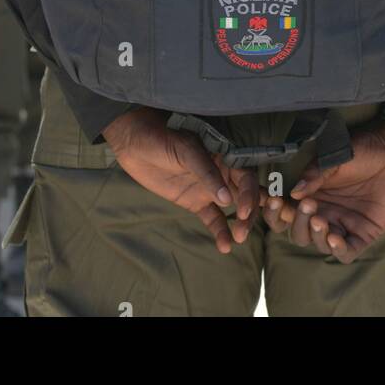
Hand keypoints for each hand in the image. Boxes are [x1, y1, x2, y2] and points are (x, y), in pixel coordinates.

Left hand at [103, 108, 258, 254]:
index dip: (249, 194)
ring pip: (232, 208)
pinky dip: (220, 232)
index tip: (242, 211)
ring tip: (238, 239)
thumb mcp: (187, 151)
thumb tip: (227, 200)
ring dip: (239, 224)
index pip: (246, 177)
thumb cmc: (164, 138)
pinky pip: (213, 219)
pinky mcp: (195, 202)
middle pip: (245, 195)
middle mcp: (221, 173)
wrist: (136, 144)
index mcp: (224, 156)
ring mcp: (208, 190)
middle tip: (242, 232)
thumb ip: (207, 173)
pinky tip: (224, 246)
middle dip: (249, 213)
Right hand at [265, 120, 384, 263]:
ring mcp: (344, 223)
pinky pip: (347, 251)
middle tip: (306, 206)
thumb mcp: (336, 157)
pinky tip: (335, 236)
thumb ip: (315, 174)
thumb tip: (294, 191)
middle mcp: (325, 210)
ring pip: (319, 243)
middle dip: (296, 222)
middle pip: (299, 230)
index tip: (271, 200)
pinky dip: (338, 248)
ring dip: (315, 235)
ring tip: (320, 219)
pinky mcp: (365, 233)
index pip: (285, 209)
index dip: (274, 210)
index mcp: (312, 193)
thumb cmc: (366, 149)